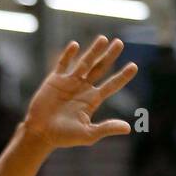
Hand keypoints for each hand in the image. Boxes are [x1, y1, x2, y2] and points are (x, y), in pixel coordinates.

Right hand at [22, 37, 136, 151]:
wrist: (41, 132)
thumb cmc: (65, 137)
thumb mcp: (89, 134)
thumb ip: (107, 128)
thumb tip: (128, 128)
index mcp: (93, 101)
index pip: (111, 86)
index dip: (122, 76)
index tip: (134, 66)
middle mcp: (83, 89)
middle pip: (100, 68)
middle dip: (110, 56)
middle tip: (120, 43)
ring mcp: (69, 82)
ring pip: (85, 62)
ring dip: (93, 50)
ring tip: (103, 38)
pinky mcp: (55, 79)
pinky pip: (63, 63)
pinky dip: (69, 54)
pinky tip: (76, 45)